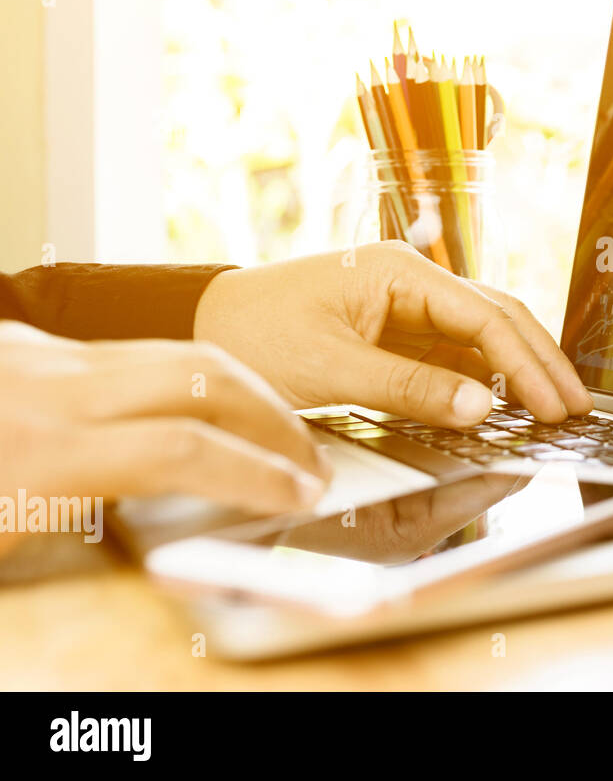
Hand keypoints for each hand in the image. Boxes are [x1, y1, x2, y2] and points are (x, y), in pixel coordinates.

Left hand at [0, 321, 326, 553]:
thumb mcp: (0, 544)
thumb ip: (89, 523)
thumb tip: (183, 519)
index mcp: (37, 453)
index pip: (181, 451)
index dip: (256, 473)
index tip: (299, 494)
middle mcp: (45, 387)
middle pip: (200, 378)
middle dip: (272, 416)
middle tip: (307, 455)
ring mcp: (37, 354)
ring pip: (173, 351)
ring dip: (239, 389)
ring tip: (272, 429)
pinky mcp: (25, 343)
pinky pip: (128, 350)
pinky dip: (182, 378)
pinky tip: (198, 409)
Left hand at [193, 242, 592, 428]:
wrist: (199, 325)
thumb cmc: (251, 336)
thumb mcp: (331, 368)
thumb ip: (410, 389)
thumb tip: (483, 407)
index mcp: (397, 272)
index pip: (485, 317)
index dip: (526, 366)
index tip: (552, 407)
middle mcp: (409, 280)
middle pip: (497, 318)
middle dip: (540, 363)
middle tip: (576, 407)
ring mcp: (405, 305)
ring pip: (481, 336)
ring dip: (517, 372)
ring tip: (552, 410)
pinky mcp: (396, 331)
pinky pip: (453, 354)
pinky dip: (483, 381)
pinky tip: (506, 406)